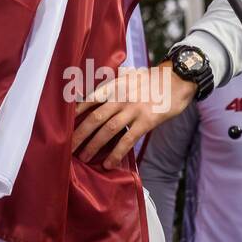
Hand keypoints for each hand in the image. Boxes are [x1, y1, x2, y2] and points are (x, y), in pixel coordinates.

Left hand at [71, 63, 195, 169]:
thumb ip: (115, 86)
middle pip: (95, 117)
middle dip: (79, 133)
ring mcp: (133, 109)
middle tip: (68, 146)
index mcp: (115, 86)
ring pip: (108, 130)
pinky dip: (116, 153)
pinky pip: (127, 140)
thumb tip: (99, 97)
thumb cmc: (153, 81)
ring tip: (83, 157)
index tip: (64, 123)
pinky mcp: (146, 122)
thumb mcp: (130, 77)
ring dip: (93, 145)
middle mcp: (121, 97)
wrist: (178, 81)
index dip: (75, 112)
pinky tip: (108, 164)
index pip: (90, 99)